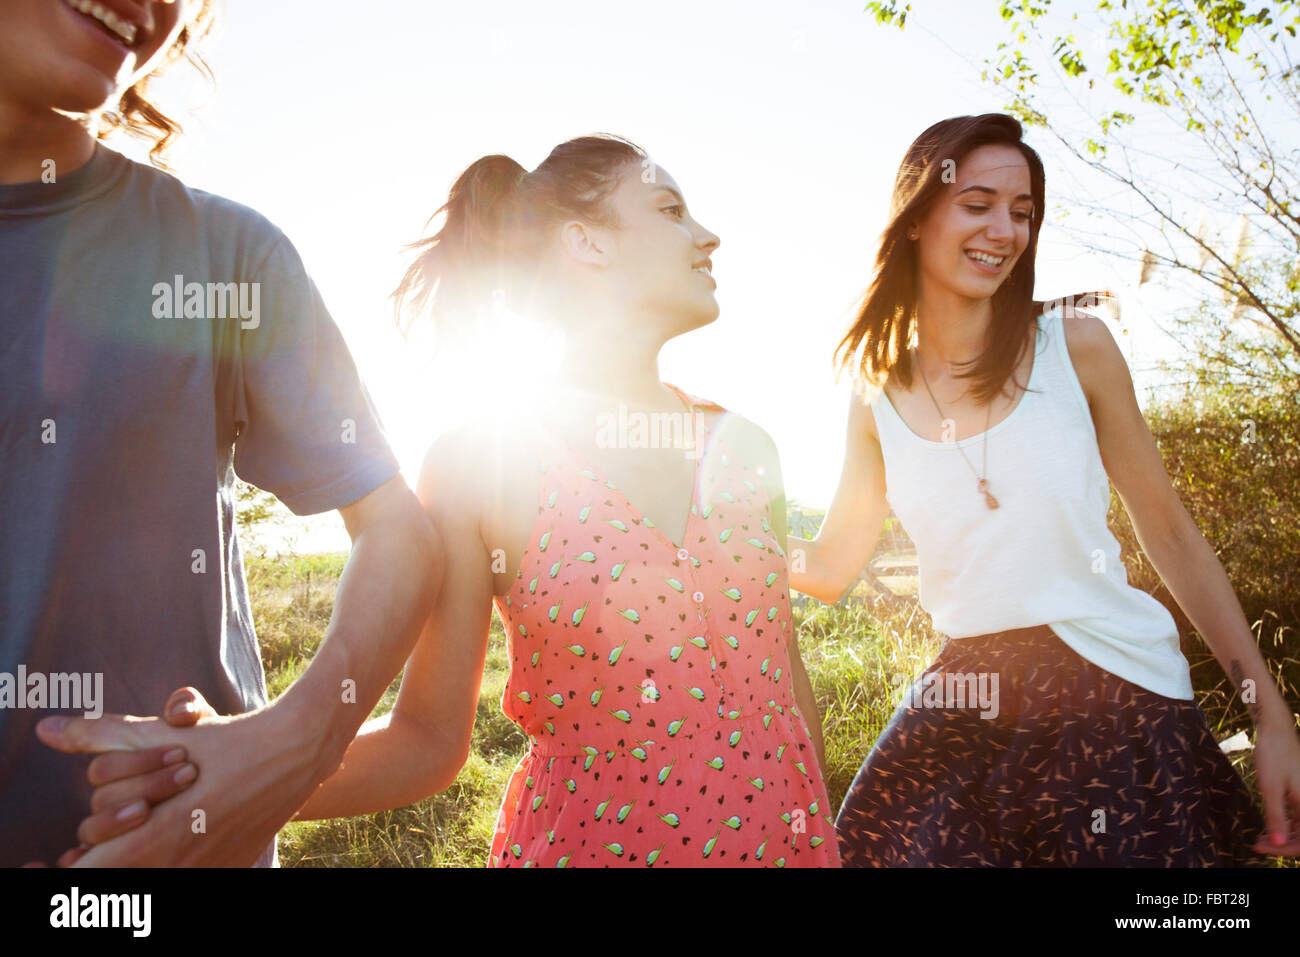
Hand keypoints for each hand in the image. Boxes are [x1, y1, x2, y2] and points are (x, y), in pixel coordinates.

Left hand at [36, 688, 337, 865]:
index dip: (64, 866)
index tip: (55, 852)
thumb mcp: (158, 737)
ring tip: (152, 814)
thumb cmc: (224, 742)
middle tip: (125, 807)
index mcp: (152, 838)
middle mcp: (175, 866)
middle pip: (108, 861)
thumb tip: (46, 731)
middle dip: (107, 829)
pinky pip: (178, 871)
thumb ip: (96, 735)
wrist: (295, 754)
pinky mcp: (224, 870)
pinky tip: (181, 826)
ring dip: (135, 847)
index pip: (85, 875)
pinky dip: (167, 855)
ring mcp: (203, 872)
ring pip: (143, 871)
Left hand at [1249, 721, 1299, 856]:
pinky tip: (1268, 824)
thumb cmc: (1273, 754)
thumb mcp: (1271, 787)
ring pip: (1299, 826)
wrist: (1275, 729)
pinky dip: (1283, 822)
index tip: (1260, 847)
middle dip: (1281, 843)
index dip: (1282, 849)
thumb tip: (1277, 843)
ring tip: (1259, 837)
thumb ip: (1276, 816)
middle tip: (1257, 844)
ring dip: (1281, 834)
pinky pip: (1296, 815)